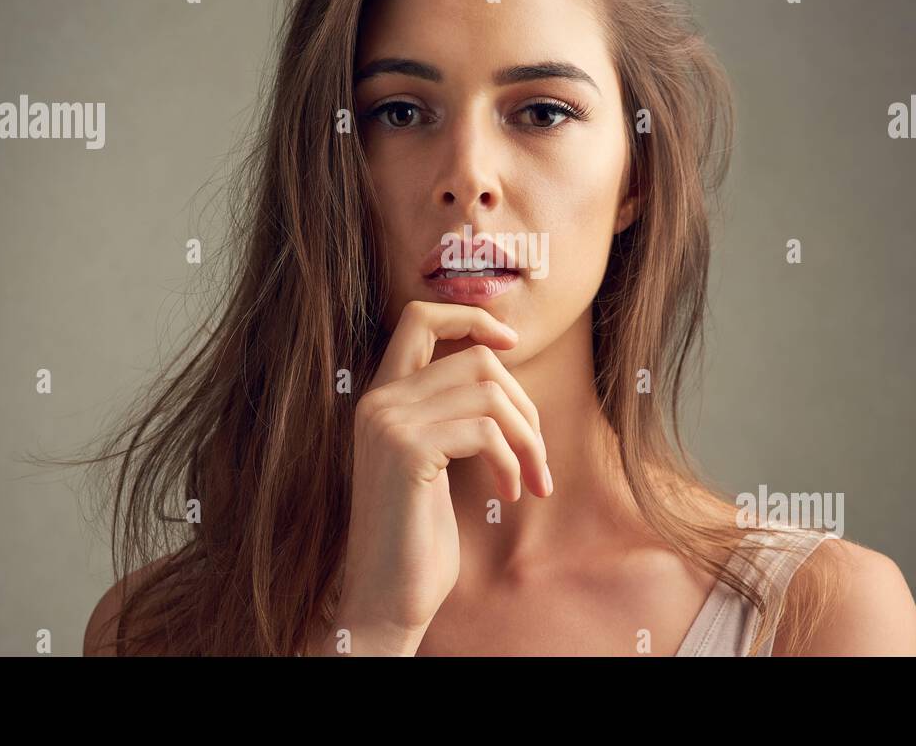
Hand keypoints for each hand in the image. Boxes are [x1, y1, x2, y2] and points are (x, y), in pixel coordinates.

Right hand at [326, 301, 550, 654]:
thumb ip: (452, 413)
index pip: (420, 317)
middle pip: (475, 358)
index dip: (471, 316)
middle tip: (538, 456)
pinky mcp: (407, 451)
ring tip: (533, 479)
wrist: (387, 598)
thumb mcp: (436, 462)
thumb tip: (503, 370)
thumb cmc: (418, 538)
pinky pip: (485, 431)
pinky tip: (511, 494)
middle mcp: (378, 401)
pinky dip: (513, 462)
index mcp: (382, 397)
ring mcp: (388, 423)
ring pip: (489, 393)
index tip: (512, 344)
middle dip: (524, 405)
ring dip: (528, 439)